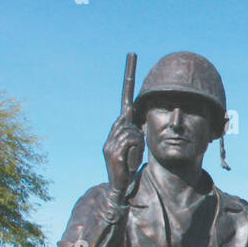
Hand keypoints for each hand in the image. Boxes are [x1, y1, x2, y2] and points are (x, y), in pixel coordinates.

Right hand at [104, 61, 144, 194]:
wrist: (119, 188)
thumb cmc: (129, 167)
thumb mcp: (135, 147)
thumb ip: (135, 132)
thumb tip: (136, 119)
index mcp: (117, 130)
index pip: (125, 102)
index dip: (129, 81)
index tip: (133, 58)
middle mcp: (112, 133)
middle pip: (130, 119)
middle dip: (136, 134)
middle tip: (134, 149)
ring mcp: (110, 142)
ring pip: (133, 131)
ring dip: (137, 145)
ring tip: (132, 157)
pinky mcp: (112, 151)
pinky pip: (131, 140)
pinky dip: (134, 150)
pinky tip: (129, 160)